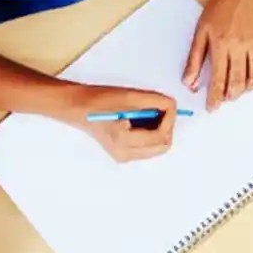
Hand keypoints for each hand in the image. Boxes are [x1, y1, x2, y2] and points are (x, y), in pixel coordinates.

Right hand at [59, 84, 179, 162]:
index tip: (167, 105)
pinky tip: (139, 120)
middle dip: (166, 126)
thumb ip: (157, 102)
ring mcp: (123, 156)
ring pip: (157, 147)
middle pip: (162, 145)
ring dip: (158, 129)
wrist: (79, 108)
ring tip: (145, 113)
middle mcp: (124, 153)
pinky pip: (148, 146)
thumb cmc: (101, 100)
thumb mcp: (133, 97)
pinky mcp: (123, 154)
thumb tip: (173, 107)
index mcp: (124, 140)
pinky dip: (150, 133)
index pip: (161, 136)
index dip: (169, 118)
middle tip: (159, 109)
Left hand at [184, 0, 252, 111]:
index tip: (213, 107)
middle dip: (232, 95)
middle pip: (238, 81)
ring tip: (242, 89)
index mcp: (221, 44)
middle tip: (228, 99)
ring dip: (248, 87)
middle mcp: (241, 45)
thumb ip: (195, 58)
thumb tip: (190, 82)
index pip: (218, 80)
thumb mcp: (201, 30)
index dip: (215, 97)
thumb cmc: (219, 5)